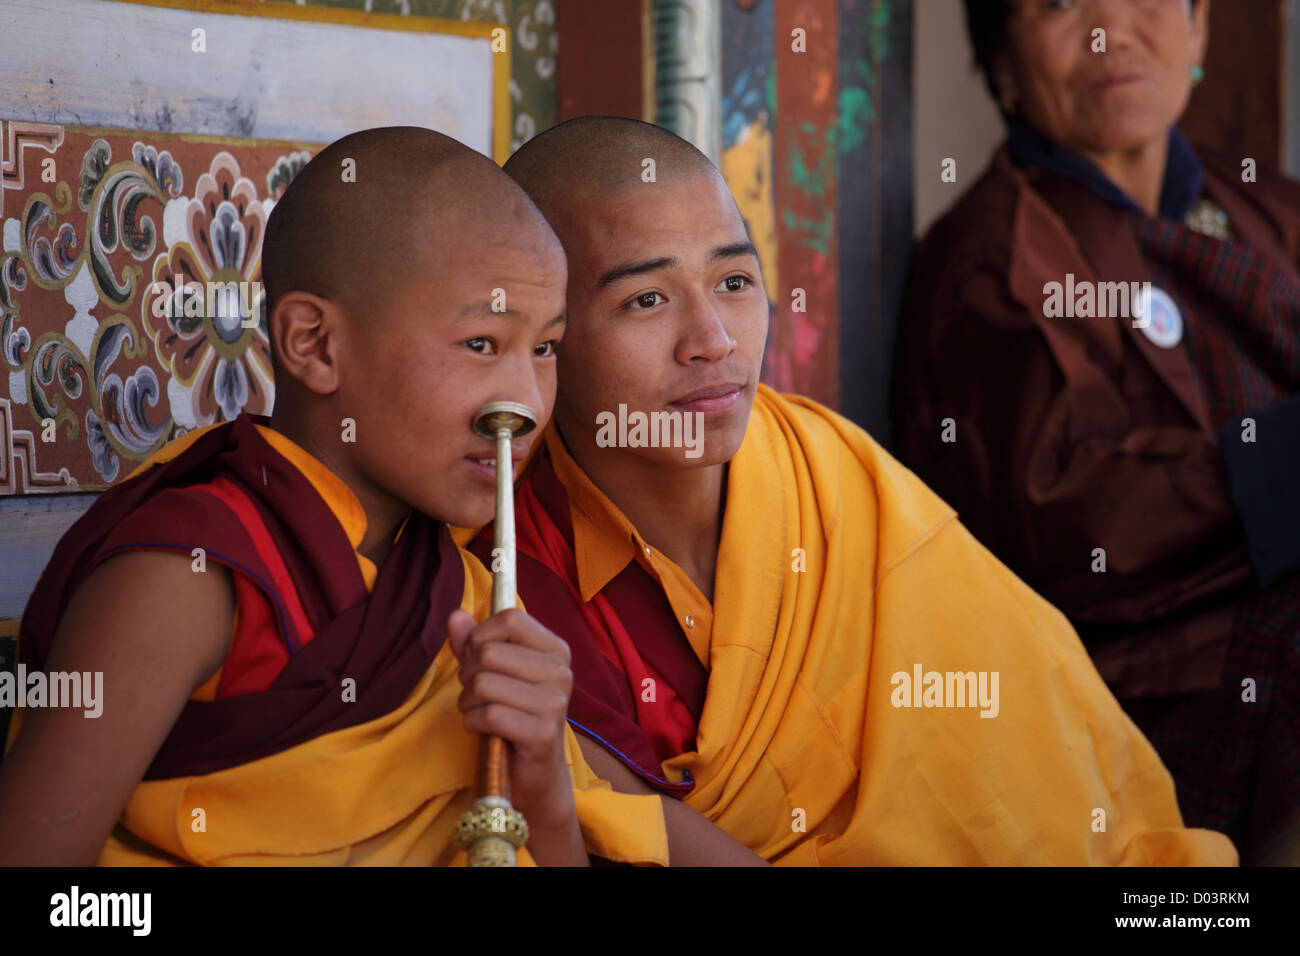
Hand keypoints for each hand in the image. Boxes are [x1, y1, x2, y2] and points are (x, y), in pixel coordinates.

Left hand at [447, 608, 575, 831]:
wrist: (533, 774)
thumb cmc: (511, 716)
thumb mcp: (492, 674)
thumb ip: (473, 644)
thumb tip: (455, 615)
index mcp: (556, 649)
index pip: (510, 619)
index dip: (480, 636)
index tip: (475, 658)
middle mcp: (561, 672)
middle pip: (489, 653)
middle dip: (467, 675)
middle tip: (476, 694)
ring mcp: (555, 703)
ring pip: (483, 684)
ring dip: (467, 702)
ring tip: (478, 713)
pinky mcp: (542, 734)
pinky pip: (488, 715)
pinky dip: (472, 723)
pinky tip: (482, 731)